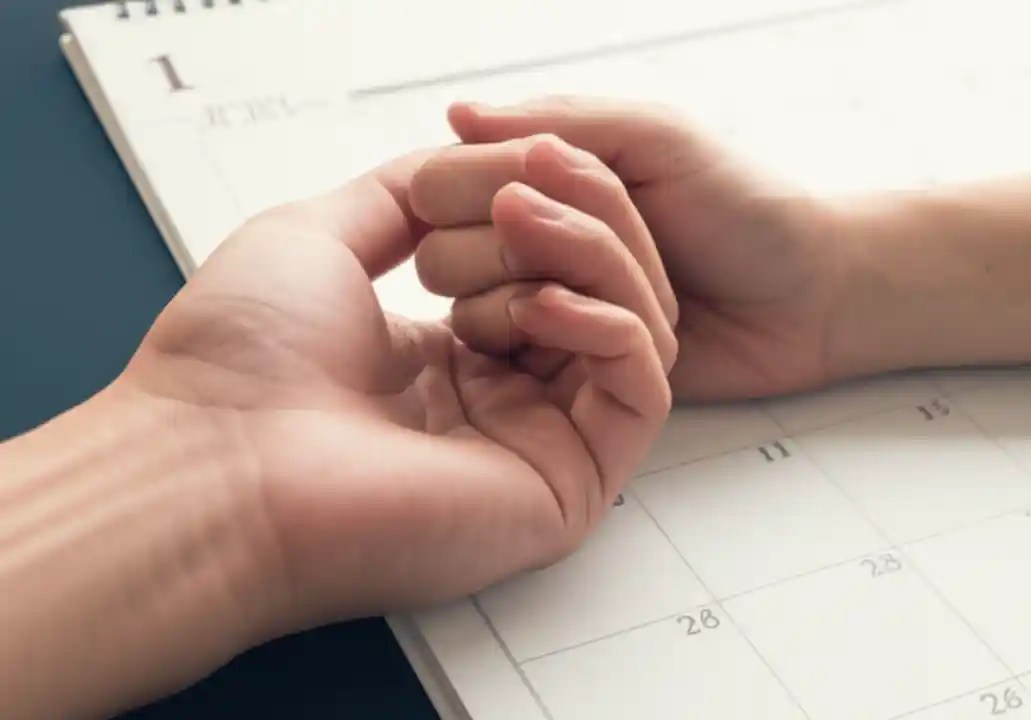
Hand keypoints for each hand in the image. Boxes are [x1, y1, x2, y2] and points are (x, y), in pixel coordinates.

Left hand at [126, 149, 672, 624]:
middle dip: (584, 213)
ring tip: (524, 218)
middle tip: (538, 168)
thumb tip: (476, 162)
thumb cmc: (239, 362)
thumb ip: (409, 195)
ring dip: (597, 253)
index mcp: (452, 355)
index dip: (550, 199)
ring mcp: (539, 444)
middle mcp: (504, 399)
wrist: (212, 466)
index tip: (519, 152)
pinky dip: (611, 324)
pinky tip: (539, 302)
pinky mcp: (567, 488)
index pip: (554, 263)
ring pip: (638, 330)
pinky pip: (641, 392)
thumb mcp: (322, 235)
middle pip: (608, 289)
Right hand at [432, 96, 867, 399]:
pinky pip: (500, 356)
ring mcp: (536, 302)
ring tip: (613, 293)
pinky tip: (595, 330)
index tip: (544, 186)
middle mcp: (524, 238)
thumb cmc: (742, 207)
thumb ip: (560, 121)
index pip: (443, 176)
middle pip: (444, 244)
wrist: (805, 299)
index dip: (484, 185)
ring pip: (462, 301)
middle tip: (602, 244)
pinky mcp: (557, 361)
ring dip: (541, 292)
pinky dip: (547, 336)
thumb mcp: (657, 138)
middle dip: (526, 244)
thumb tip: (458, 114)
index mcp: (539, 173)